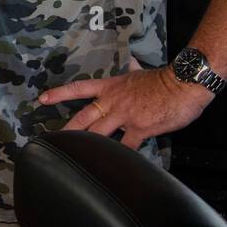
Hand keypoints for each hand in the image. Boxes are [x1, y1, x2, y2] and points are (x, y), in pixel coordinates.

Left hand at [38, 65, 214, 148]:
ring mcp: (124, 116)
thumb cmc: (165, 79)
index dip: (59, 94)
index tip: (42, 99)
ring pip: (98, 133)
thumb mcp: (141, 72)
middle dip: (66, 130)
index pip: (79, 88)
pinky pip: (126, 147)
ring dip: (86, 145)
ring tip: (74, 157)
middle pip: (83, 117)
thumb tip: (131, 60)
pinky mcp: (139, 129)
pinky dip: (120, 157)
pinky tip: (114, 166)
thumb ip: (132, 69)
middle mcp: (113, 102)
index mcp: (111, 87)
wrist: (183, 84)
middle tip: (51, 139)